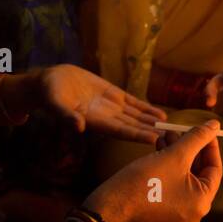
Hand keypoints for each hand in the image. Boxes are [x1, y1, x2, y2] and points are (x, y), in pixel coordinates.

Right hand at [35, 65, 165, 141]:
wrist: (49, 81)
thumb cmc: (49, 93)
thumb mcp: (55, 103)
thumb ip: (66, 116)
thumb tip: (78, 127)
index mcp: (95, 121)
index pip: (120, 131)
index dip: (137, 135)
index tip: (155, 139)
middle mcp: (106, 116)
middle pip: (134, 126)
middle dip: (152, 132)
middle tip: (173, 138)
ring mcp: (111, 106)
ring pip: (137, 116)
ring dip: (153, 122)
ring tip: (172, 128)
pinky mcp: (112, 94)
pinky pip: (133, 103)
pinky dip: (147, 108)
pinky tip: (161, 114)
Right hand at [87, 119, 221, 221]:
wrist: (110, 204)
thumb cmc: (144, 181)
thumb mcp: (174, 154)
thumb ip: (197, 138)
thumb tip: (215, 125)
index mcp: (202, 203)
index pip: (215, 169)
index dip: (210, 146)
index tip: (205, 129)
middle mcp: (195, 212)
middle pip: (199, 172)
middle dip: (190, 147)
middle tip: (182, 128)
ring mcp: (180, 213)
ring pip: (185, 175)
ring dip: (177, 153)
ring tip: (166, 133)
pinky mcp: (165, 209)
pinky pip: (175, 183)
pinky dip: (169, 165)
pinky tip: (160, 146)